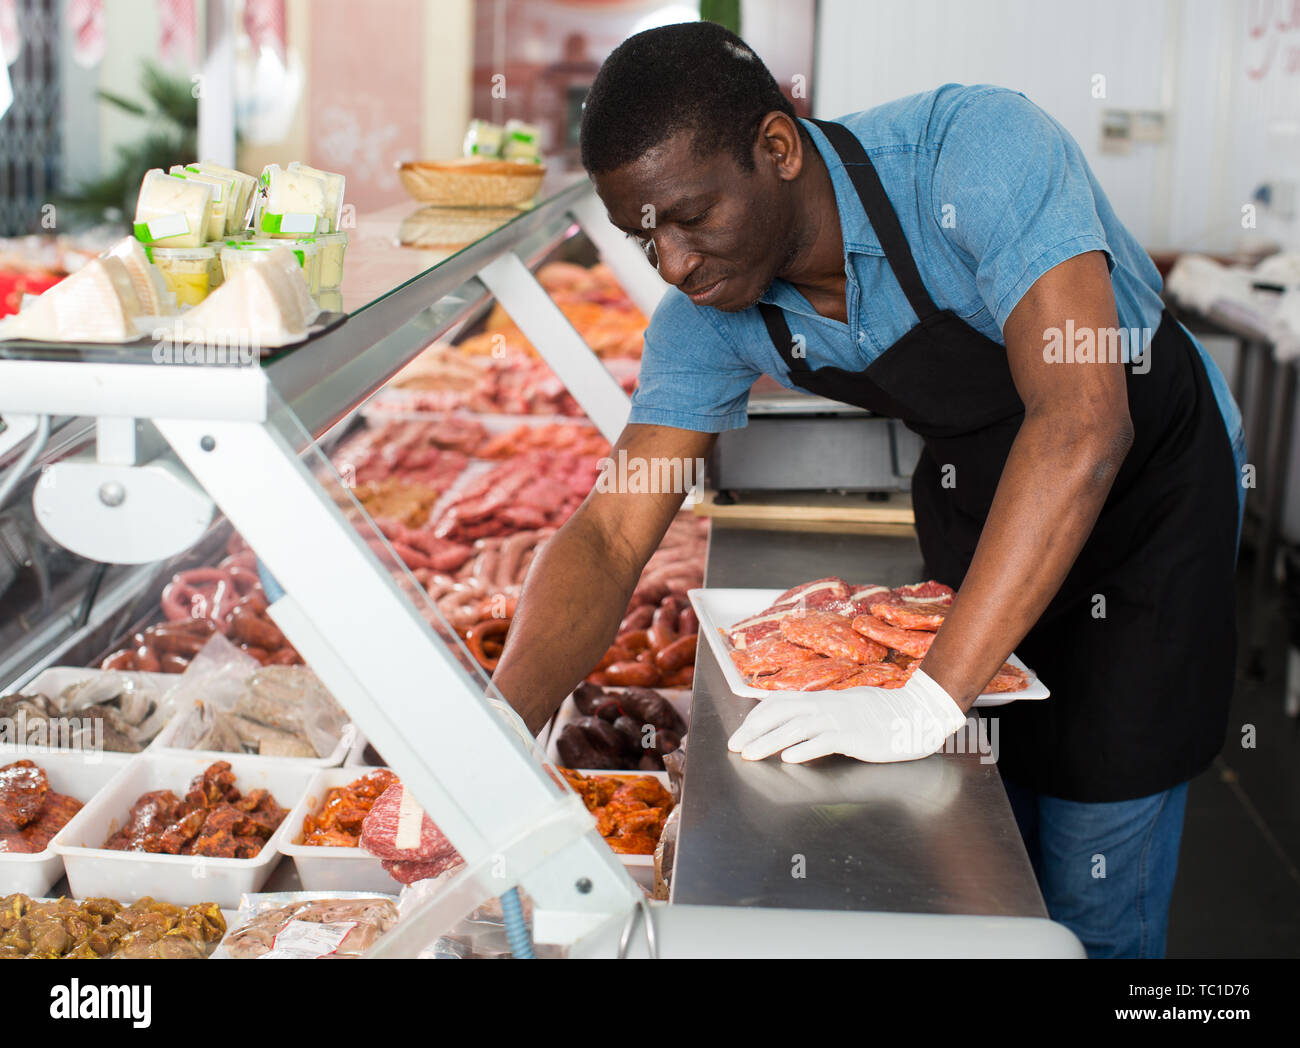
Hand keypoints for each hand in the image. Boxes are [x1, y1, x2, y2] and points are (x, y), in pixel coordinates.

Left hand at [726, 669, 967, 763]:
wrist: (915, 714)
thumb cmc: (881, 714)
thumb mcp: (845, 708)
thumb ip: (821, 713)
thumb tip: (796, 721)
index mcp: (822, 699)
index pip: (780, 702)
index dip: (757, 716)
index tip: (741, 731)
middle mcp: (826, 706)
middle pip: (780, 714)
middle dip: (753, 730)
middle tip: (735, 746)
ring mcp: (839, 720)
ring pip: (796, 728)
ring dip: (769, 742)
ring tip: (751, 754)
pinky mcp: (854, 736)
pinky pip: (824, 742)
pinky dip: (804, 749)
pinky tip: (790, 759)